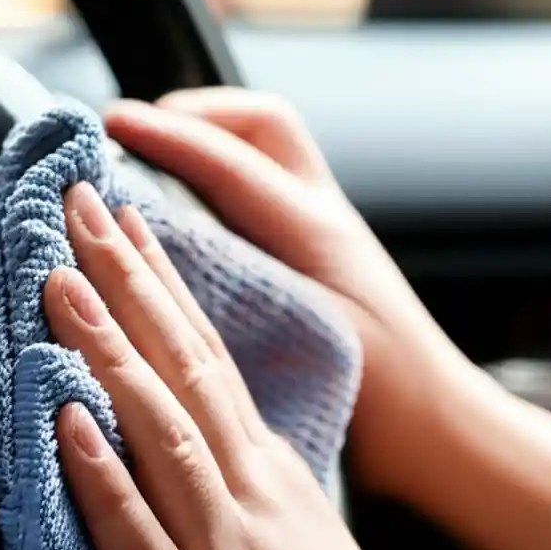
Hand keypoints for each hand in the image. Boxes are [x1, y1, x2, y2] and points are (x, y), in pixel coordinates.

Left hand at [46, 184, 442, 549]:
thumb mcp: (296, 529)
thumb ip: (245, 474)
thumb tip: (199, 423)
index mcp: (268, 474)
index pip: (208, 358)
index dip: (162, 285)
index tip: (128, 222)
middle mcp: (249, 497)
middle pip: (182, 368)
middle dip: (128, 281)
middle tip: (82, 207)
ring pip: (160, 432)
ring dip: (108, 353)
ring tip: (63, 285)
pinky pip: (135, 536)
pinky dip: (101, 474)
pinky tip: (67, 420)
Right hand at [103, 89, 476, 501]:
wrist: (441, 435)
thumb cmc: (385, 401)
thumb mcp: (303, 340)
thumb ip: (235, 289)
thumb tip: (157, 248)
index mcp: (315, 234)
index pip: (229, 162)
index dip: (164, 138)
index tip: (109, 125)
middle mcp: (323, 219)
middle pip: (261, 125)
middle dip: (196, 115)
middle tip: (135, 133)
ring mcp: (323, 236)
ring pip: (263, 156)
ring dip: (208, 146)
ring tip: (148, 163)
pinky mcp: (318, 262)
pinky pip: (261, 196)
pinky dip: (217, 187)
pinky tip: (183, 224)